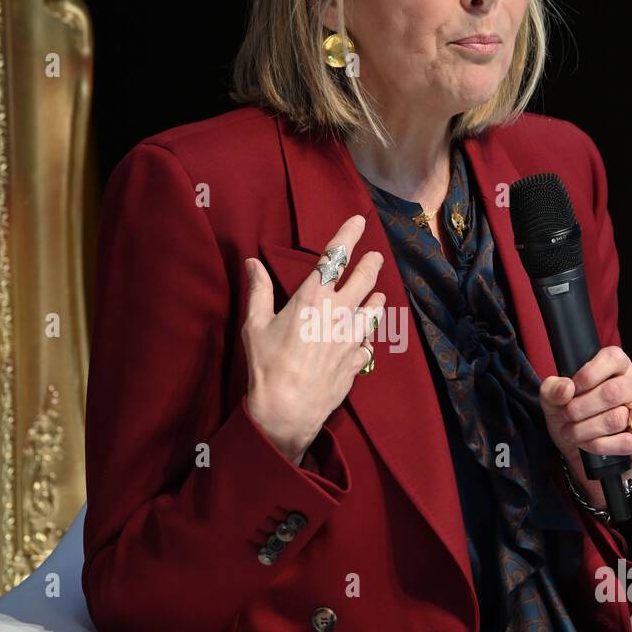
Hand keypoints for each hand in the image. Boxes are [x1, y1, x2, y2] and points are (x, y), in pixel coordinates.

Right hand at [242, 214, 386, 461]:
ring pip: (375, 309)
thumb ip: (258, 290)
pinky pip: (369, 342)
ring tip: (379, 294)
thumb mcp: (255, 324)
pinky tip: (366, 337)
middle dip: (372, 263)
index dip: (349, 235)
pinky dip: (368, 336)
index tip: (359, 221)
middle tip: (375, 256)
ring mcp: (352, 337)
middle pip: (365, 278)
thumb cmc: (266, 365)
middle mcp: (339, 312)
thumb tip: (252, 262)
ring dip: (377, 298)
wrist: (288, 409)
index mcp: (313, 297)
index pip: (336, 256)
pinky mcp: (357, 360)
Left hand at [539, 346, 631, 505]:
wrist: (581, 452)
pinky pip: (626, 442)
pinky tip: (587, 445)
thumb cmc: (573, 418)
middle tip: (566, 416)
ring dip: (586, 429)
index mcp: (620, 367)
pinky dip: (599, 445)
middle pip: (612, 392)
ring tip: (572, 433)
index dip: (586, 376)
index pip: (612, 359)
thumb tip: (566, 388)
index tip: (570, 392)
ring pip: (617, 418)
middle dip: (580, 408)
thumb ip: (553, 389)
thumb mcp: (554, 401)